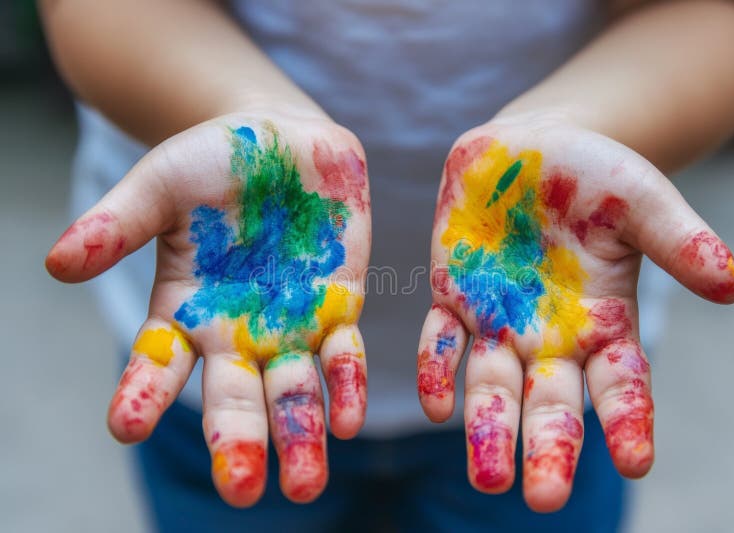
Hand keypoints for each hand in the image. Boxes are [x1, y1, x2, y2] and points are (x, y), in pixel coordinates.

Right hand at [46, 111, 370, 506]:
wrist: (283, 139)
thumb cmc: (212, 161)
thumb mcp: (159, 184)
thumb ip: (117, 223)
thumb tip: (56, 264)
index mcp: (184, 310)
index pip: (157, 364)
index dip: (141, 394)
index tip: (126, 427)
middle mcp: (236, 332)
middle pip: (235, 397)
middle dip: (239, 442)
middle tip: (242, 492)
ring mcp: (289, 325)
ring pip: (294, 391)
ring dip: (301, 436)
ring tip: (305, 486)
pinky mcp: (336, 308)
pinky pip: (343, 356)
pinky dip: (346, 387)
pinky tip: (346, 423)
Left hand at [417, 116, 733, 511]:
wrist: (527, 148)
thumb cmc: (594, 175)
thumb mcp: (642, 200)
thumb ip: (680, 241)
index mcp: (603, 321)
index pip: (621, 383)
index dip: (630, 420)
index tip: (636, 462)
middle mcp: (550, 335)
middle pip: (551, 403)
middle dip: (548, 446)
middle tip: (542, 497)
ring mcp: (498, 321)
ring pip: (492, 387)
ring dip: (488, 429)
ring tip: (487, 479)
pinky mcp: (453, 298)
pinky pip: (440, 342)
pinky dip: (437, 371)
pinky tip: (436, 406)